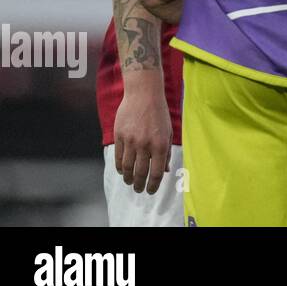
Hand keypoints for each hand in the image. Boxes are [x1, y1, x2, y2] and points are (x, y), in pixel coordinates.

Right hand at [114, 77, 172, 194]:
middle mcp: (145, 145)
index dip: (154, 185)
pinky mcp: (119, 136)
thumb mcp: (168, 131)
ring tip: (130, 182)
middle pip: (140, 173)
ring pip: (127, 167)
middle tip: (138, 190)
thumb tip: (166, 170)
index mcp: (160, 144)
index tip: (151, 191)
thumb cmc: (159, 113)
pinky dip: (119, 167)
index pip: (157, 172)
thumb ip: (166, 152)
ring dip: (128, 178)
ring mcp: (131, 141)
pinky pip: (118, 157)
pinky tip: (122, 171)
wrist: (143, 94)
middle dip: (139, 185)